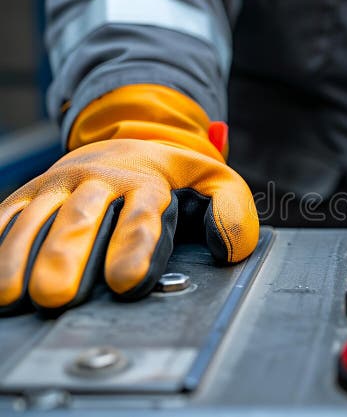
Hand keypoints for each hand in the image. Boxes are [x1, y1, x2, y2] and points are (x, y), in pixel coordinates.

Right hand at [0, 139, 258, 313]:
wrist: (129, 139)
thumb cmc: (176, 176)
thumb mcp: (217, 184)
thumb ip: (233, 213)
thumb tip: (228, 248)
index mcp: (148, 181)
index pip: (143, 215)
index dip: (134, 248)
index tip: (126, 282)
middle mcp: (99, 181)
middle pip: (81, 219)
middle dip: (66, 258)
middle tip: (56, 296)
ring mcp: (58, 186)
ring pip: (35, 219)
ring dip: (19, 257)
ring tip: (8, 296)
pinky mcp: (28, 195)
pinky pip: (5, 216)